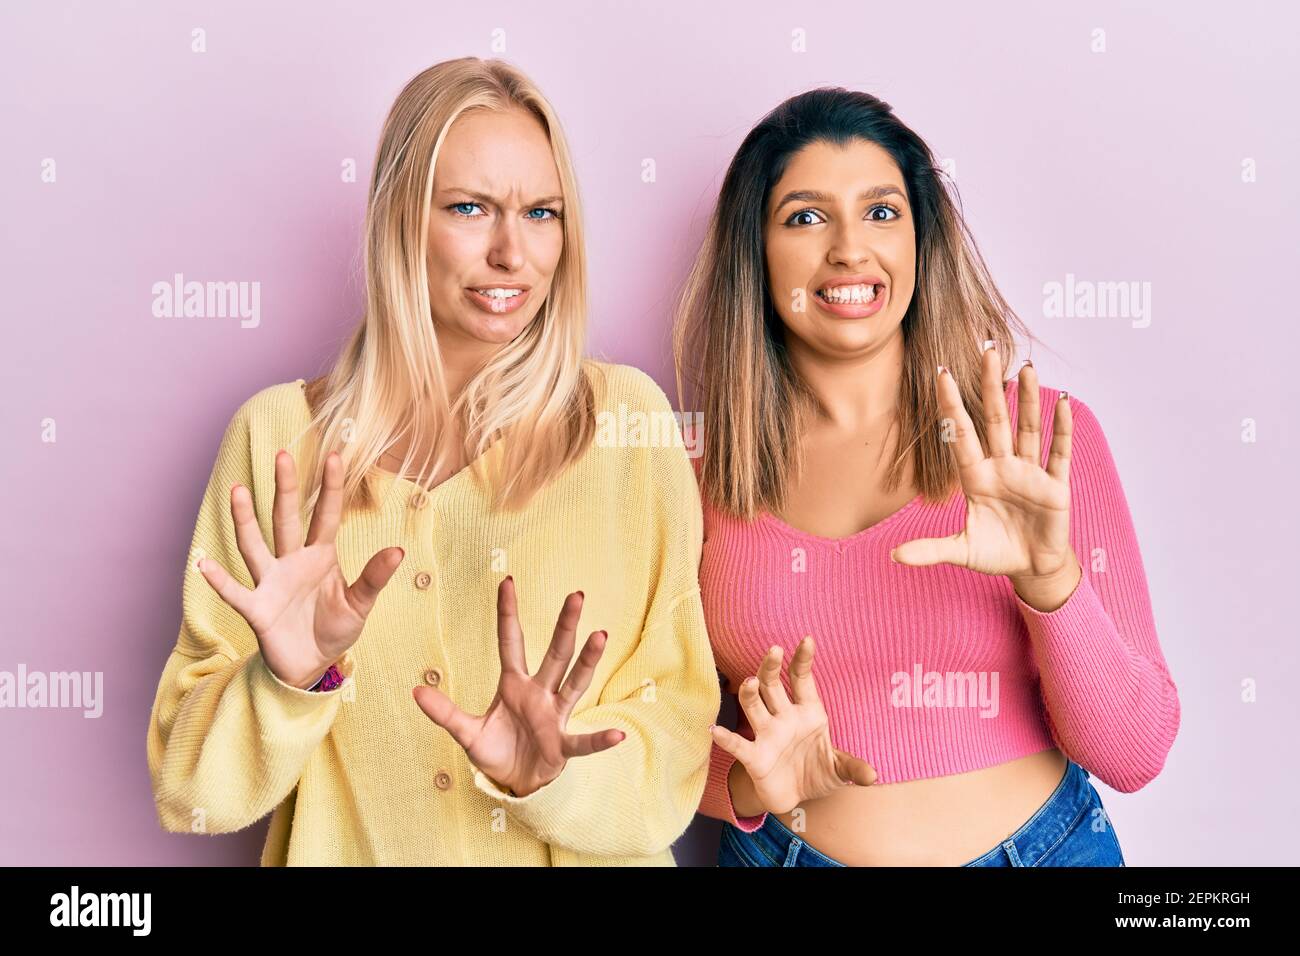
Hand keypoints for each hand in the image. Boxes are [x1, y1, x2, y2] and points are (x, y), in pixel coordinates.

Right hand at [197, 449, 404, 688]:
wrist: (311, 665)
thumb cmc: (334, 629)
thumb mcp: (360, 605)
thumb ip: (374, 578)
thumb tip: (399, 550)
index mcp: (321, 556)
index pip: (326, 516)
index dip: (330, 488)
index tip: (333, 456)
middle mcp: (292, 562)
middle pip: (286, 520)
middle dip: (285, 489)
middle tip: (282, 455)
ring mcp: (271, 582)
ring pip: (255, 546)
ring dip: (245, 520)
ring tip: (238, 491)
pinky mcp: (257, 609)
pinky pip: (236, 593)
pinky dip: (220, 580)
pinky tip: (204, 563)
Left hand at [412, 576, 624, 797]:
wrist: (516, 780)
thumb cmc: (497, 749)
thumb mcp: (467, 732)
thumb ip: (445, 712)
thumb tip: (415, 691)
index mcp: (514, 684)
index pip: (512, 642)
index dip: (508, 614)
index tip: (508, 582)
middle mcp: (540, 693)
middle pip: (555, 653)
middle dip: (564, 624)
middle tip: (575, 595)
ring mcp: (555, 716)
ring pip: (574, 683)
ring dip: (587, 660)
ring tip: (600, 635)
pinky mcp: (562, 745)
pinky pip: (583, 741)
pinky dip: (600, 740)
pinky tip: (618, 735)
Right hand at [712, 637, 875, 815]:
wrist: (795, 797)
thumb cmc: (816, 773)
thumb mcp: (839, 770)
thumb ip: (853, 768)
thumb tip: (873, 776)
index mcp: (808, 713)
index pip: (802, 679)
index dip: (803, 659)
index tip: (807, 640)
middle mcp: (784, 718)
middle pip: (773, 685)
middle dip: (771, 667)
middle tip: (774, 650)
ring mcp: (767, 735)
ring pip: (755, 706)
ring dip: (751, 694)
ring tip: (750, 683)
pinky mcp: (755, 757)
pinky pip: (739, 745)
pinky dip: (726, 738)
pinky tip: (715, 730)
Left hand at [891, 347, 1079, 599]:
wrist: (1032, 568)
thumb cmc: (996, 553)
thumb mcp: (962, 551)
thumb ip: (930, 550)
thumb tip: (892, 557)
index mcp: (975, 477)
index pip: (961, 433)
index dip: (951, 405)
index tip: (940, 373)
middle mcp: (1001, 467)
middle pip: (994, 419)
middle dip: (990, 386)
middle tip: (985, 350)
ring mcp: (1029, 472)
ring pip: (1027, 427)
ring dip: (1028, 399)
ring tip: (1025, 367)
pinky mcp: (1055, 485)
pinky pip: (1058, 452)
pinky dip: (1061, 428)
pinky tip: (1062, 402)